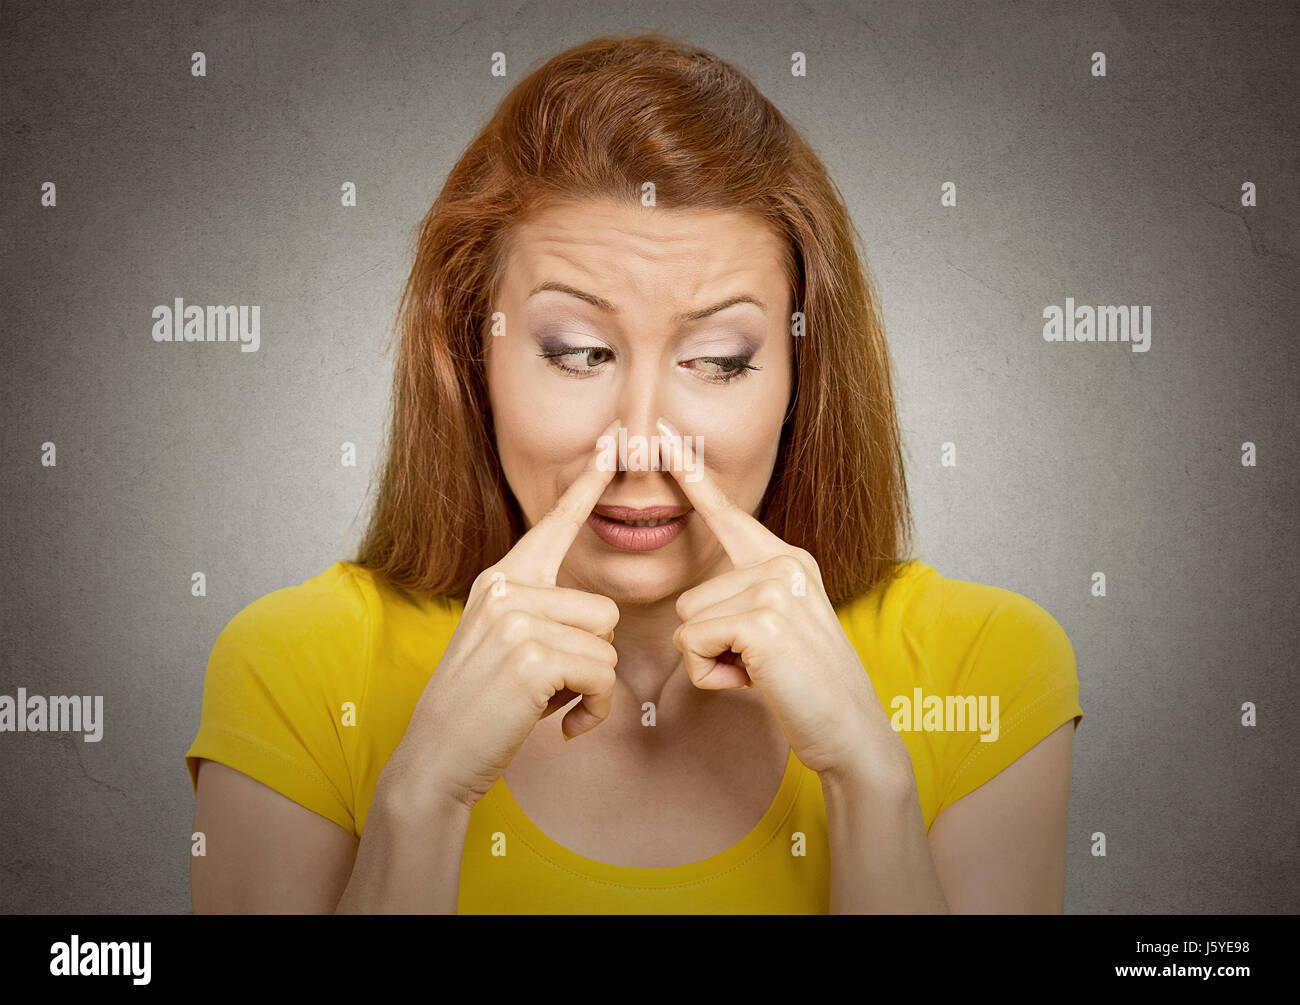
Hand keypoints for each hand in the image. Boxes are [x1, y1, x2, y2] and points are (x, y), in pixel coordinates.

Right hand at [381, 420, 622, 812]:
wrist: (436, 758)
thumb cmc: (479, 708)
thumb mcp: (501, 645)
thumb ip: (538, 615)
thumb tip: (599, 620)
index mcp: (500, 580)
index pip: (552, 526)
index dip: (587, 487)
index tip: (612, 444)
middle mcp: (505, 588)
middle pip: (604, 611)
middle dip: (593, 659)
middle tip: (552, 689)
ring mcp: (516, 619)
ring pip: (607, 646)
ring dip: (592, 688)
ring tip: (550, 705)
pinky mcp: (532, 656)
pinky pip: (602, 676)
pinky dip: (593, 710)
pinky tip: (561, 726)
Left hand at [659, 418, 911, 785]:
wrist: (850, 730)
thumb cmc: (806, 689)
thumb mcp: (779, 630)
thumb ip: (746, 602)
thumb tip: (694, 606)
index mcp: (787, 560)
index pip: (728, 513)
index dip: (691, 475)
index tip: (663, 436)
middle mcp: (783, 564)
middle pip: (691, 596)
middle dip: (710, 643)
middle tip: (760, 664)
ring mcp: (775, 588)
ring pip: (687, 622)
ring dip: (712, 661)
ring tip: (761, 672)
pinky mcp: (762, 619)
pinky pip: (692, 644)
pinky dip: (713, 675)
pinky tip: (755, 681)